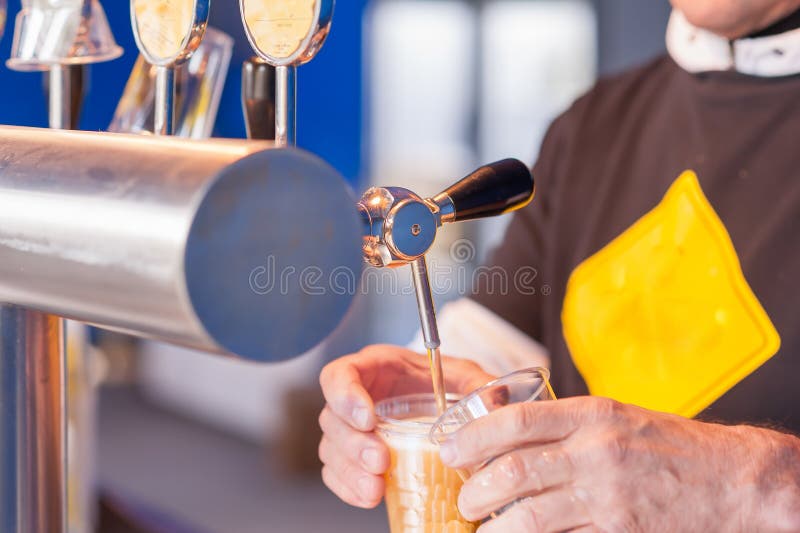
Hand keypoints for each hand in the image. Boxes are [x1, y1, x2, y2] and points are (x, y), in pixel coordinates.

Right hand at [318, 344, 494, 508]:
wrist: (446, 408)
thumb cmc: (447, 385)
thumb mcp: (466, 377)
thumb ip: (480, 384)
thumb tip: (498, 401)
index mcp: (376, 368)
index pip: (339, 374)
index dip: (345, 395)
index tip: (368, 418)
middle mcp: (358, 396)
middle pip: (332, 417)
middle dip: (353, 442)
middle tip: (380, 460)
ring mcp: (353, 429)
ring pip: (331, 448)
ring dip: (350, 470)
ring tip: (376, 488)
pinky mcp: (354, 457)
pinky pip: (336, 473)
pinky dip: (349, 488)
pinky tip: (371, 497)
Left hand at [441, 396, 799, 531]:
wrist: (733, 478)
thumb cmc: (672, 444)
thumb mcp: (617, 417)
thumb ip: (567, 423)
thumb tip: (508, 430)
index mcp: (592, 414)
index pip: (516, 421)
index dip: (474, 436)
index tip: (452, 449)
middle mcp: (596, 451)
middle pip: (514, 468)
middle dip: (476, 487)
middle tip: (464, 497)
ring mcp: (608, 495)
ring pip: (531, 513)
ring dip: (496, 524)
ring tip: (481, 526)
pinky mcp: (619, 530)